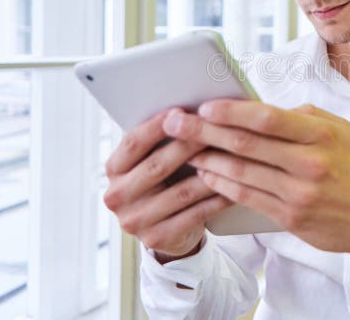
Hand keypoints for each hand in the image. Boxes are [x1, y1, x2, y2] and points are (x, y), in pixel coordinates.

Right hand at [103, 109, 231, 261]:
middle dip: (188, 145)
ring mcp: (135, 220)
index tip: (180, 110)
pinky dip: (217, 199)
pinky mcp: (157, 238)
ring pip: (181, 192)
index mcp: (114, 170)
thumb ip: (160, 141)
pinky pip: (195, 214)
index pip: (132, 143)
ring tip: (232, 157)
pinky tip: (235, 186)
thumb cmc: (163, 184)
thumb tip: (188, 112)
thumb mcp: (151, 162)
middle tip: (214, 130)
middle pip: (157, 166)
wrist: (165, 231)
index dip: (156, 126)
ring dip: (210, 173)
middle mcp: (117, 196)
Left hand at [163, 100, 349, 274]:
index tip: (205, 105)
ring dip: (207, 159)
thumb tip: (258, 108)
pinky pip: (247, 197)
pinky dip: (222, 184)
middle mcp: (310, 162)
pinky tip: (205, 174)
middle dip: (205, 131)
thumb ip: (301, 117)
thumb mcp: (340, 131)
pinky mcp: (290, 216)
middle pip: (246, 143)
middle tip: (175, 122)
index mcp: (321, 134)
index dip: (233, 111)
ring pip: (241, 172)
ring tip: (182, 148)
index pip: (268, 118)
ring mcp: (299, 192)